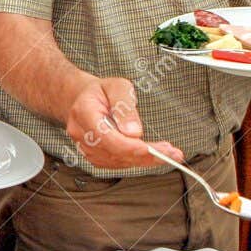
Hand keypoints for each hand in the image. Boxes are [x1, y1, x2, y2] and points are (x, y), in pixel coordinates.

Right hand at [65, 77, 181, 168]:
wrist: (80, 99)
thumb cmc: (100, 91)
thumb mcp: (117, 87)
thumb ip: (125, 107)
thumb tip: (134, 132)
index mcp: (84, 113)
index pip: (106, 137)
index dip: (129, 146)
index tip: (152, 148)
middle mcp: (81, 133)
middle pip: (113, 152)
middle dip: (144, 155)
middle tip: (171, 153)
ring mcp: (85, 146)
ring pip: (115, 161)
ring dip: (143, 160)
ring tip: (166, 153)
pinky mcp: (93, 154)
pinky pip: (114, 163)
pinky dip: (134, 161)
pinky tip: (149, 155)